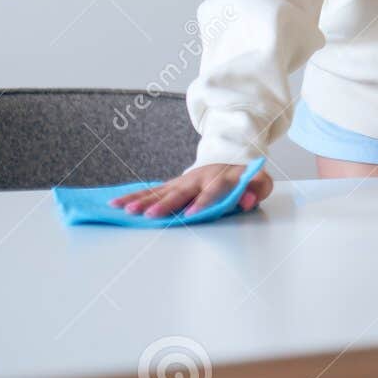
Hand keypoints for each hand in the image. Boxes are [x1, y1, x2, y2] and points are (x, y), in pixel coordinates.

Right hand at [108, 162, 273, 217]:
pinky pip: (151, 191)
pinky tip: (117, 203)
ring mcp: (182, 181)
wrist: (231, 161)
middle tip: (151, 216)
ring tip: (126, 210)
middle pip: (181, 192)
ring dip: (143, 201)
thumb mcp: (260, 182)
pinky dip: (134, 197)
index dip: (203, 202)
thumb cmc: (246, 178)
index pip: (212, 191)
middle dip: (166, 204)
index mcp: (220, 177)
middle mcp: (198, 178)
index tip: (192, 215)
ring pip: (160, 191)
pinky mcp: (172, 185)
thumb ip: (257, 190)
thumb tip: (248, 201)